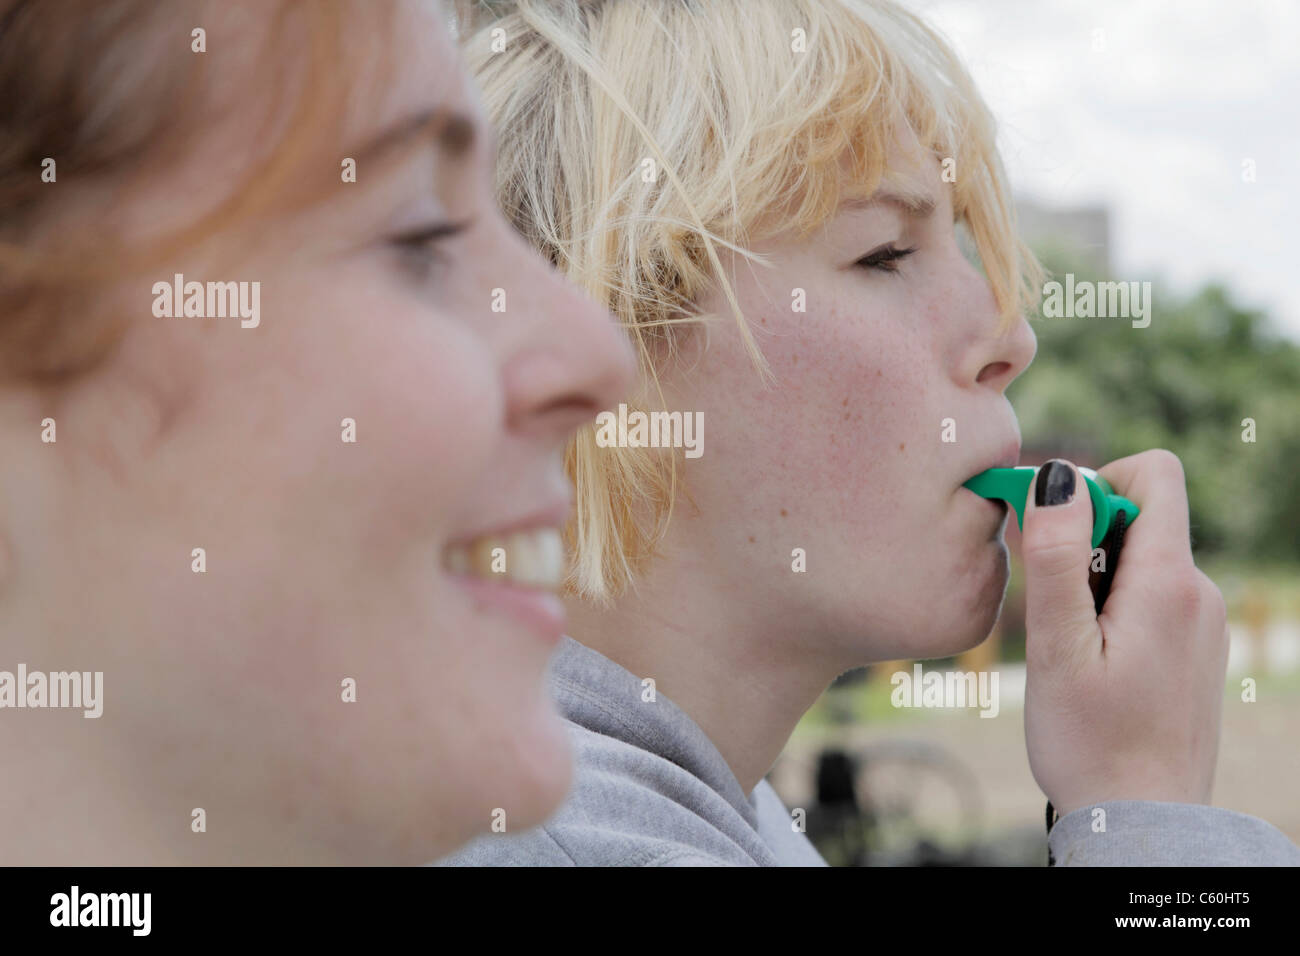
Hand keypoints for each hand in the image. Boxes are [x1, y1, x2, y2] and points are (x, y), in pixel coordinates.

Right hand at [1020, 452, 1227, 817]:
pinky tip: (1092, 663)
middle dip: (1084, 539)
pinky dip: (1112, 608)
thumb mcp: (1057, 646)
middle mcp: (1199, 593)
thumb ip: (1059, 557)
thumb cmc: (1091, 742)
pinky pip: (1149, 595)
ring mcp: (1202, 622)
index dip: (1095, 482)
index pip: (1153, 473)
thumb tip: (1059, 476)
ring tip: (1069, 645)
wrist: (1143, 825)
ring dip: (1093, 580)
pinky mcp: (1193, 648)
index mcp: (1170, 582)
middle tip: (1051, 606)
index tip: (1053, 535)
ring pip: (1140, 558)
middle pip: (1140, 515)